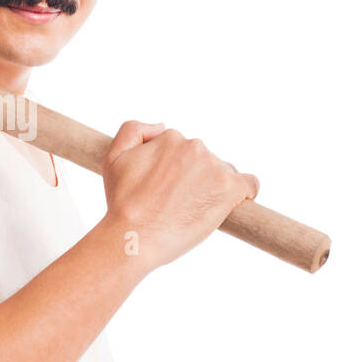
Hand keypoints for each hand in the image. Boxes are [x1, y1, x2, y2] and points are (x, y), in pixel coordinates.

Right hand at [102, 121, 259, 269]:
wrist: (132, 236)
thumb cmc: (121, 203)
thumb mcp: (113, 157)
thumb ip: (133, 130)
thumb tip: (162, 125)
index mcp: (171, 138)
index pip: (184, 150)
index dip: (177, 171)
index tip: (168, 190)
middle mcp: (195, 147)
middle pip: (205, 161)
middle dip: (196, 179)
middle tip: (177, 204)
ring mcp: (214, 168)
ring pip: (224, 174)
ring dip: (214, 188)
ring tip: (194, 211)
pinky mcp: (229, 190)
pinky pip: (250, 184)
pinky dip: (246, 193)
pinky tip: (236, 204)